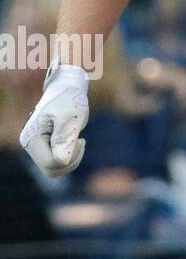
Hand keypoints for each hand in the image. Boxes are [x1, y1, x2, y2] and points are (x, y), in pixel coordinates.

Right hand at [20, 63, 89, 177]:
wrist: (67, 88)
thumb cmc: (69, 99)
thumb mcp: (70, 117)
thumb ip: (65, 139)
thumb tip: (62, 162)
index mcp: (32, 138)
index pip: (51, 164)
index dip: (70, 158)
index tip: (81, 140)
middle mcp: (31, 145)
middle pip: (52, 170)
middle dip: (71, 161)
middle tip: (81, 141)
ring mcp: (36, 147)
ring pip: (54, 169)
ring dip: (71, 159)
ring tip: (78, 140)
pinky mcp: (44, 146)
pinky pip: (57, 162)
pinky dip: (70, 156)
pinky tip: (75, 141)